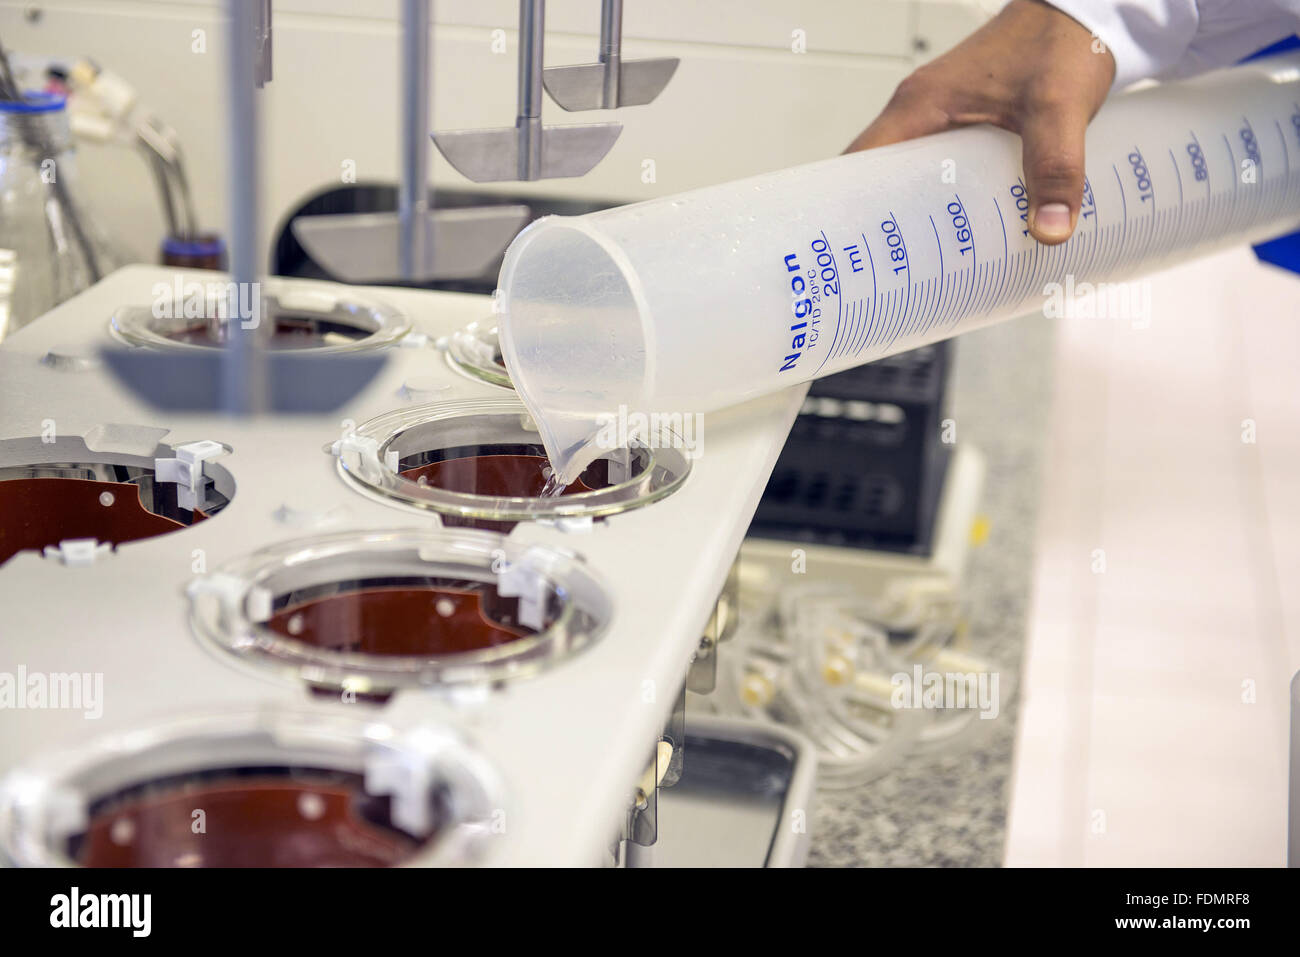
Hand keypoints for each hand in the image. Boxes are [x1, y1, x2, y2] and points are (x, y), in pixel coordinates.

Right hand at [847, 0, 1115, 244]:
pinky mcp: (962, 121)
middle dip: (883, 223)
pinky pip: (937, 167)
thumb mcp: (1060, 107)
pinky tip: (965, 226)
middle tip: (894, 269)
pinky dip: (943, 197)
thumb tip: (1050, 230)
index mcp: (920, 105)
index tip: (853, 249)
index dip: (849, 208)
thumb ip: (1057, 167)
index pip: (860, 163)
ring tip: (925, 260)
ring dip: (915, 212)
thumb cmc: (1059, 41)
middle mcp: (919, 111)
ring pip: (909, 175)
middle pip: (878, 177)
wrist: (1083, 11)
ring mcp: (938, 116)